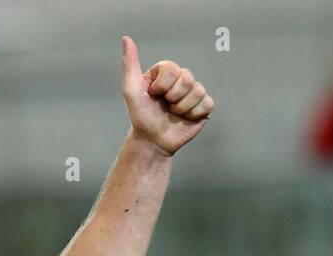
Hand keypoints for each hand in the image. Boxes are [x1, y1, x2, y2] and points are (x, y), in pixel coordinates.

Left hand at [121, 36, 213, 155]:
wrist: (152, 140)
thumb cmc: (141, 115)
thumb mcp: (131, 89)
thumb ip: (130, 64)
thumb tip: (126, 39)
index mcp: (166, 72)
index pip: (172, 69)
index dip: (162, 85)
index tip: (153, 94)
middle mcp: (182, 79)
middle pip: (187, 79)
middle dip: (172, 97)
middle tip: (164, 106)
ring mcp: (194, 92)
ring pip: (197, 92)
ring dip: (181, 107)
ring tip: (173, 113)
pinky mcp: (204, 107)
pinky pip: (206, 104)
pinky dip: (193, 114)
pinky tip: (185, 118)